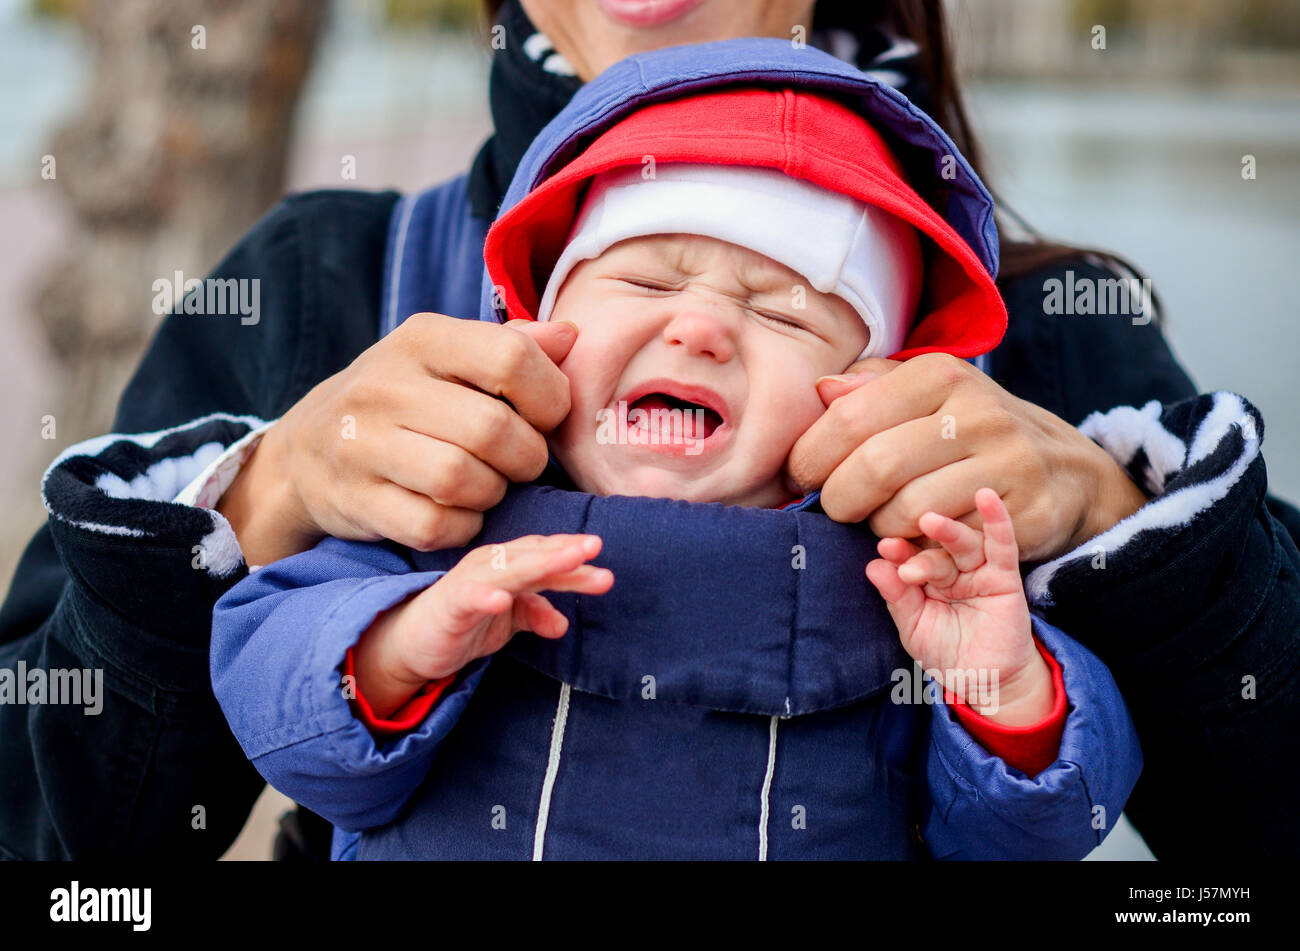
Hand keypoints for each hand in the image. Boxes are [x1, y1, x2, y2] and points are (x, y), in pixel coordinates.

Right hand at [219, 315, 577, 565]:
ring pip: (461, 480)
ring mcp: (362, 444)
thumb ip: (513, 345)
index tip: (544, 417)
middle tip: (521, 463)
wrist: (309, 450)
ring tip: (489, 486)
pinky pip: (434, 525)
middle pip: (492, 429)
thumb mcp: (450, 358)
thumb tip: (571, 337)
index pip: (511, 358)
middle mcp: (385, 385)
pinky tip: (459, 513)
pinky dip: (462, 527)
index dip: (549, 397)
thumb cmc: (406, 399)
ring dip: (493, 493)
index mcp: (422, 339)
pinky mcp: (355, 500)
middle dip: (526, 457)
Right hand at [352, 534, 613, 717]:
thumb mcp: (508, 621)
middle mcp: (492, 566)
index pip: (547, 557)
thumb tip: (564, 623)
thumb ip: (536, 614)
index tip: (602, 562)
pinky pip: (470, 597)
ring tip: (569, 559)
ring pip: (510, 569)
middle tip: (594, 546)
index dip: (574, 558)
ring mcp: (471, 581)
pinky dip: (486, 597)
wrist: (412, 642)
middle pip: (534, 555)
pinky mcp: (450, 603)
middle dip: (564, 551)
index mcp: (509, 567)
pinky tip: (502, 601)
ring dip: (540, 562)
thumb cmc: (463, 622)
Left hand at [786, 352, 1148, 561]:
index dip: (812, 456)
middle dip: (839, 499)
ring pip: (908, 511)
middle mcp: (976, 411)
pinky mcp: (1025, 510)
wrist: (1064, 470)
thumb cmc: (968, 430)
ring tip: (879, 521)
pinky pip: (948, 544)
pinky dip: (918, 551)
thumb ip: (869, 389)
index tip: (802, 476)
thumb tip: (821, 391)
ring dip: (879, 528)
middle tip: (834, 509)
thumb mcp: (924, 395)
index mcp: (939, 374)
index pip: (849, 419)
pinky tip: (913, 541)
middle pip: (874, 468)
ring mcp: (1007, 460)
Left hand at [865, 488, 1051, 725]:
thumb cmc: (946, 653)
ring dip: (947, 531)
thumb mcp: (914, 628)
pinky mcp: (1005, 578)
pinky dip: (997, 521)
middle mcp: (951, 569)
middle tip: (898, 551)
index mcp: (925, 578)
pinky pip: (1002, 546)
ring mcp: (978, 571)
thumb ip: (897, 598)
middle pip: (934, 550)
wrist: (984, 682)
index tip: (884, 548)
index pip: (909, 557)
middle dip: (918, 552)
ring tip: (930, 522)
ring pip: (963, 544)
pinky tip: (987, 497)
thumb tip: (873, 565)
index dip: (897, 552)